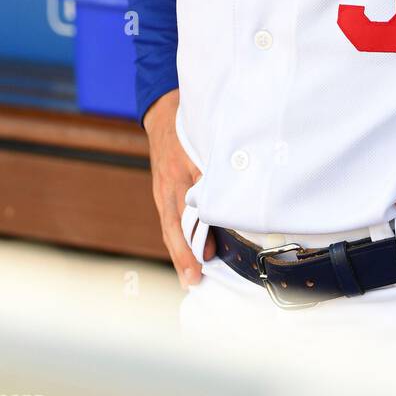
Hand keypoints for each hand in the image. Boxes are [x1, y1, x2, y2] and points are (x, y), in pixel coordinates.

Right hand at [143, 88, 215, 286]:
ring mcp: (162, 191)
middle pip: (173, 229)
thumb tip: (233, 196)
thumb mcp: (205, 143)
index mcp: (178, 177)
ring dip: (178, 253)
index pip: (185, 218)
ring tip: (188, 278)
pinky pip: (168, 219)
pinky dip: (176, 239)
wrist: (163, 113)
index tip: (203, 262)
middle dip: (183, 257)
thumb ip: (215, 170)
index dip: (192, 243)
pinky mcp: (162, 191)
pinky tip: (185, 255)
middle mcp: (167, 188)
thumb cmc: (191, 127)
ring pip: (169, 227)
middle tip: (193, 282)